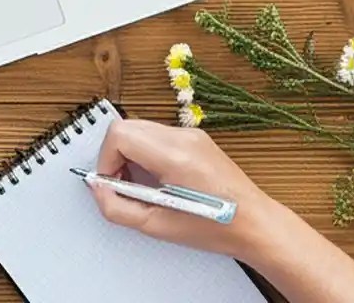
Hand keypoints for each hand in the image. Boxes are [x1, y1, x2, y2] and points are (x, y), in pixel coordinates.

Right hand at [89, 118, 282, 260]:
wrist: (256, 224)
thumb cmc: (217, 227)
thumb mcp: (157, 226)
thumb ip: (117, 207)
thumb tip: (98, 187)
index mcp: (176, 157)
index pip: (120, 134)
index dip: (106, 160)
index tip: (112, 183)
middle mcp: (184, 138)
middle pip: (126, 126)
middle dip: (115, 155)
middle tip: (123, 184)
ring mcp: (192, 134)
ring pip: (140, 129)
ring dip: (130, 153)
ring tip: (142, 184)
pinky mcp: (196, 138)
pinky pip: (157, 135)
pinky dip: (146, 152)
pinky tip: (158, 179)